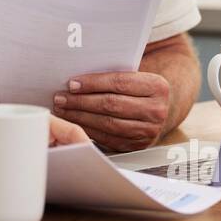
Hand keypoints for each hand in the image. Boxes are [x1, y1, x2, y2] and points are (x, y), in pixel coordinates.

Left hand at [51, 70, 170, 151]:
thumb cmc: (140, 89)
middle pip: (111, 104)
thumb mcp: (136, 77)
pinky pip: (107, 138)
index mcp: (157, 86)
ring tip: (63, 110)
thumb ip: (114, 76)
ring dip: (80, 117)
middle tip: (60, 98)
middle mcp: (156, 110)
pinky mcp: (137, 145)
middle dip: (81, 101)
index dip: (92, 83)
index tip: (72, 83)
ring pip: (107, 123)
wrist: (161, 109)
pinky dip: (88, 130)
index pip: (119, 82)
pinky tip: (74, 122)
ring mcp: (148, 130)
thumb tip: (77, 79)